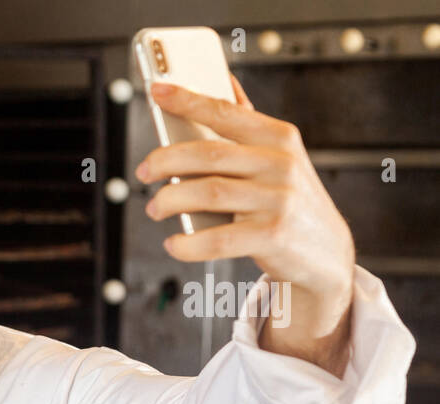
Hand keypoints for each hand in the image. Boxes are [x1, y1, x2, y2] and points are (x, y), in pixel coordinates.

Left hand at [137, 74, 354, 371]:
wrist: (327, 252)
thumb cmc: (289, 200)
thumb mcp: (279, 158)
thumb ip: (249, 126)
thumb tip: (224, 84)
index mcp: (279, 138)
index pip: (226, 113)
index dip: (188, 100)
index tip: (157, 89)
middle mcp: (281, 165)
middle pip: (208, 155)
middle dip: (165, 161)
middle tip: (143, 171)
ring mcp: (278, 201)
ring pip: (207, 194)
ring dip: (169, 201)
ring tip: (155, 208)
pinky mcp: (272, 237)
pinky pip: (216, 239)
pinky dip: (187, 243)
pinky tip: (174, 243)